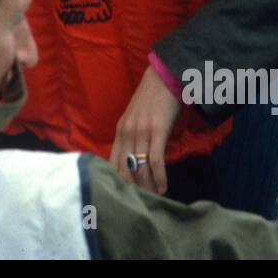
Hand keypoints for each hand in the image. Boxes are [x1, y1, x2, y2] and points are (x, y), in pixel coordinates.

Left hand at [108, 65, 181, 193]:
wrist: (164, 77)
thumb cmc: (153, 99)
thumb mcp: (136, 118)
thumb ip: (132, 137)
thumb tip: (135, 159)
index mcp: (120, 130)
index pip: (113, 162)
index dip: (119, 181)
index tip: (126, 195)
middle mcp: (127, 132)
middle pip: (125, 168)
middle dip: (133, 187)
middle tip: (142, 200)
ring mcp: (141, 131)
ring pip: (140, 167)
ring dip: (148, 185)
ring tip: (155, 196)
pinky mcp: (157, 130)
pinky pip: (155, 159)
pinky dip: (159, 176)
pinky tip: (163, 186)